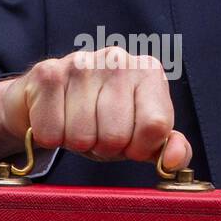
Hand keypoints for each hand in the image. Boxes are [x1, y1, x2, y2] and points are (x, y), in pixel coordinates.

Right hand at [0, 47, 191, 172]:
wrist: (48, 100)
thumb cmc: (101, 120)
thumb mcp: (140, 136)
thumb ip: (170, 148)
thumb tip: (172, 160)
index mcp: (148, 72)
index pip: (156, 126)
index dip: (139, 148)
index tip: (130, 143)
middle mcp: (118, 60)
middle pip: (117, 135)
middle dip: (104, 147)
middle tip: (97, 133)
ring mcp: (82, 63)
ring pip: (82, 136)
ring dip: (76, 143)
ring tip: (76, 125)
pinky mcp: (48, 73)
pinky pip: (52, 133)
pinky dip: (52, 138)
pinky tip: (56, 119)